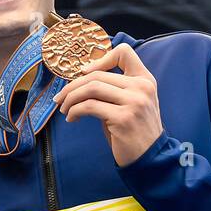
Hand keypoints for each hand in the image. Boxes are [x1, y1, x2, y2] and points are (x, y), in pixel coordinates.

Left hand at [52, 43, 162, 167]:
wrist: (150, 157)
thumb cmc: (133, 131)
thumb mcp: (130, 103)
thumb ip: (113, 89)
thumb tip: (80, 78)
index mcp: (145, 80)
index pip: (124, 52)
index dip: (100, 58)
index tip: (84, 73)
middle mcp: (142, 87)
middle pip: (97, 74)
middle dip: (72, 86)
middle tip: (60, 98)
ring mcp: (134, 102)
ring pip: (91, 88)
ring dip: (70, 98)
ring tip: (64, 108)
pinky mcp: (123, 118)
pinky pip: (89, 107)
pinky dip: (74, 111)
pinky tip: (72, 118)